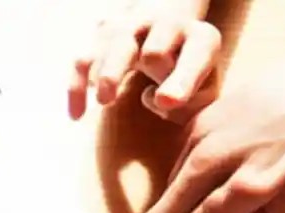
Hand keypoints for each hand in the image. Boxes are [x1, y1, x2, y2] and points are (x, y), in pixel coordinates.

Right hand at [70, 0, 219, 121]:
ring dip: (110, 73)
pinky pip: (84, 61)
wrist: (167, 26)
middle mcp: (165, 26)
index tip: (168, 102)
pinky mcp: (102, 38)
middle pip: (154, 51)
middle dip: (151, 71)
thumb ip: (193, 103)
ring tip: (105, 100)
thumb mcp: (207, 86)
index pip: (193, 59)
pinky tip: (77, 115)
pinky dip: (77, 87)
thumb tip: (161, 101)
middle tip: (150, 97)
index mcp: (199, 40)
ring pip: (115, 47)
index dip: (182, 81)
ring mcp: (131, 27)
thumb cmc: (189, 71)